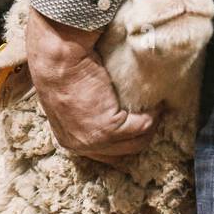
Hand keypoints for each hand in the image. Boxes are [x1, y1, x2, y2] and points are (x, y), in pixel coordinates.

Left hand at [26, 8, 157, 163]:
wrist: (59, 58)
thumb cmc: (63, 68)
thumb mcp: (71, 99)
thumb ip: (87, 113)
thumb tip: (110, 111)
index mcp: (70, 141)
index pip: (106, 155)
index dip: (125, 139)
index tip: (138, 124)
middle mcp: (80, 147)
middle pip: (124, 152)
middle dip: (141, 135)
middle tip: (151, 114)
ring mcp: (94, 141)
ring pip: (136, 142)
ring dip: (149, 124)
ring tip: (154, 106)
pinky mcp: (108, 129)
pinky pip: (142, 126)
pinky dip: (151, 113)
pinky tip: (153, 102)